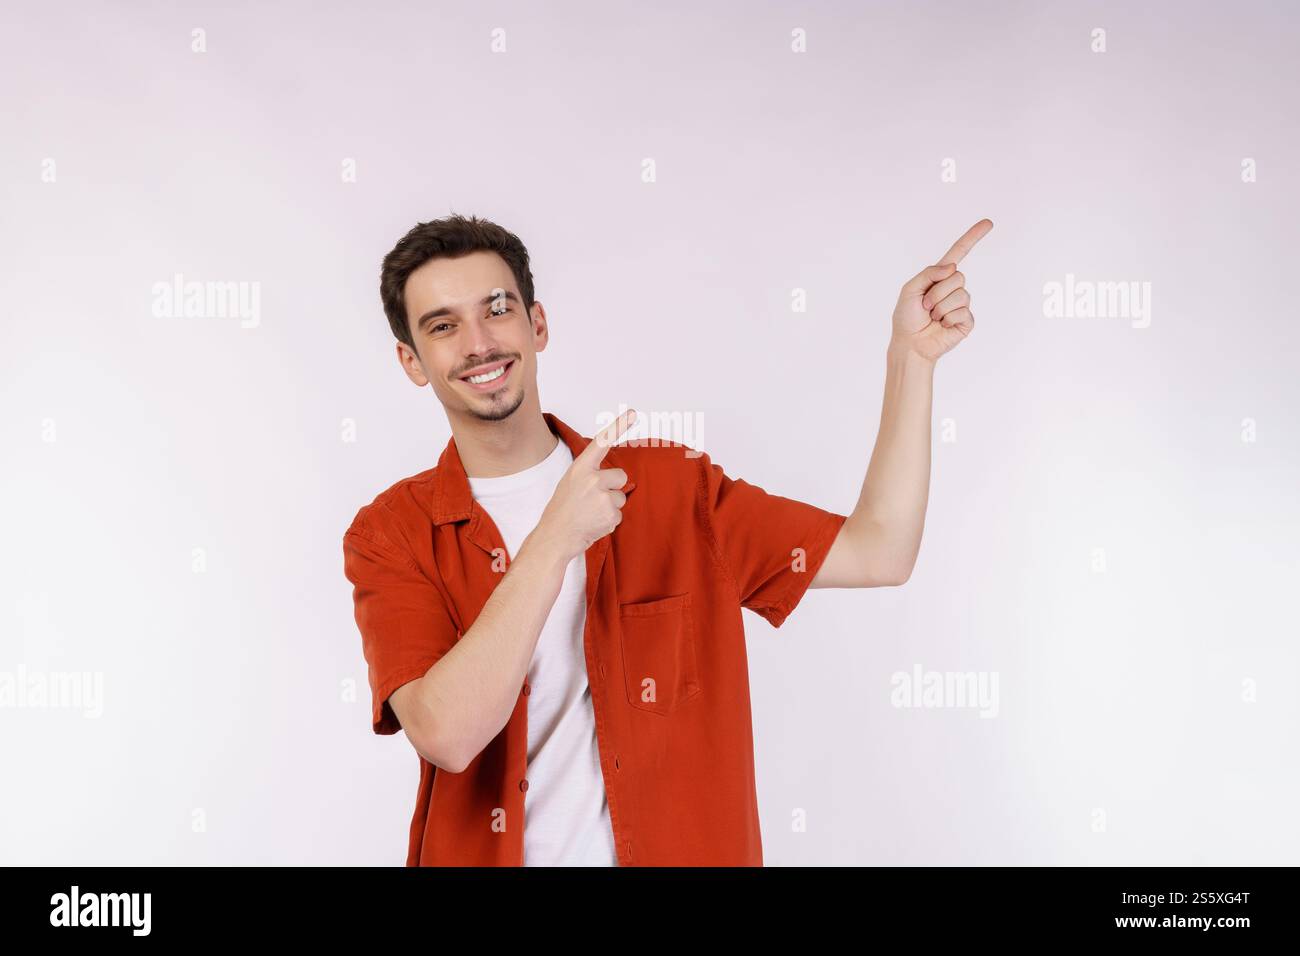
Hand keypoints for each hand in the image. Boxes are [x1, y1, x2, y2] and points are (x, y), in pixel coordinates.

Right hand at [531, 408, 637, 561]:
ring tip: (590, 514)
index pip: (602, 442)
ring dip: (610, 507)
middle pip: (621, 477)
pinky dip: (609, 521)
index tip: (633, 413)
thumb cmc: (561, 511)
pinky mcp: (611, 514)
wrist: (554, 537)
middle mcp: (593, 479)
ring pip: (621, 498)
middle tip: (592, 501)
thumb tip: (612, 477)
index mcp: (580, 468)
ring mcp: (602, 497)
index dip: (618, 426)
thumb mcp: (570, 483)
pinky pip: (619, 515)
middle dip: (612, 488)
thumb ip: (590, 475)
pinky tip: (593, 524)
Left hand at [890, 219, 992, 363]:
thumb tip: (952, 267)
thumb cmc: (906, 318)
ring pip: (961, 294)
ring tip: (932, 317)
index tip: (988, 223)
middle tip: (925, 306)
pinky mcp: (966, 320)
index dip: (972, 238)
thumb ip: (929, 273)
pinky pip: (963, 311)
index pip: (959, 253)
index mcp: (939, 277)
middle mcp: (953, 288)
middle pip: (958, 276)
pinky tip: (942, 325)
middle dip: (937, 292)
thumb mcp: (910, 289)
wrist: (910, 344)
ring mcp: (961, 304)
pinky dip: (948, 318)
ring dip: (941, 307)